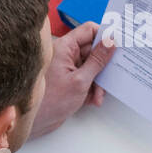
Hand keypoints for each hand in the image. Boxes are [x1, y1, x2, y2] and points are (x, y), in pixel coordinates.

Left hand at [30, 21, 114, 138]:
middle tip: (112, 75)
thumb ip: (98, 60)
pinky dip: (92, 88)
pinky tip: (93, 99)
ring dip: (99, 81)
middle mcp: (65, 54)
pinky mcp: (69, 80)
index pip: (89, 30)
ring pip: (92, 66)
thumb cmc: (50, 101)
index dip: (105, 35)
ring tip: (98, 95)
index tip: (118, 44)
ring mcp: (67, 67)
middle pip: (93, 50)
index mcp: (64, 47)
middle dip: (103, 66)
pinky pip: (87, 78)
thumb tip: (111, 42)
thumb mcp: (81, 80)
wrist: (33, 122)